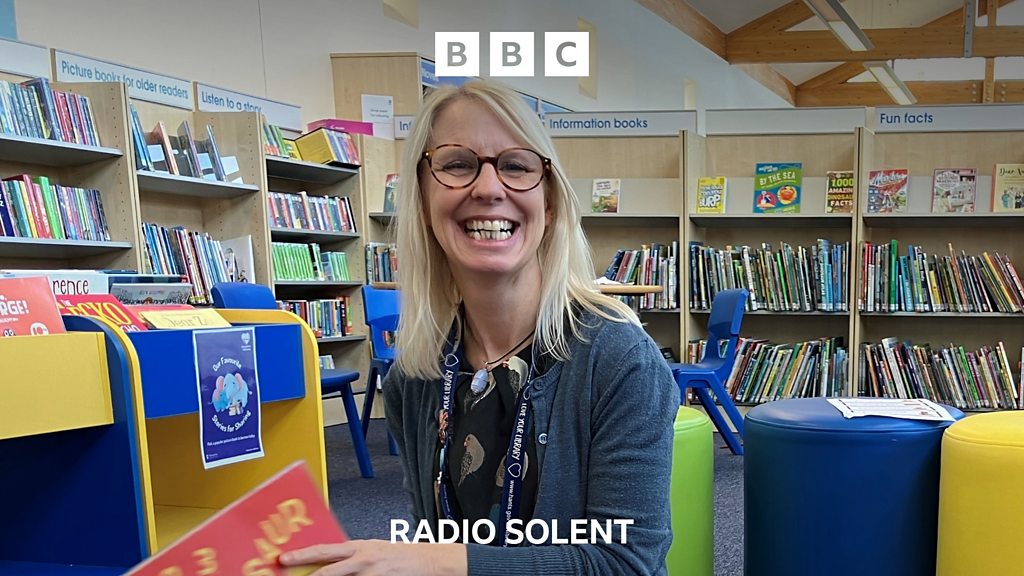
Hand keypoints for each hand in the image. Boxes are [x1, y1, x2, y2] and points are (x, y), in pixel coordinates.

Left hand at [278, 540, 466, 575]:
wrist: (428, 561)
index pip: (325, 549)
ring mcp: (370, 573)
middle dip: (305, 570)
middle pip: (327, 566)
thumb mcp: (373, 550)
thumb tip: (328, 562)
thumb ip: (352, 556)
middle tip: (287, 568)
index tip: (285, 558)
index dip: (303, 554)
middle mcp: (363, 558)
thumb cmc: (400, 556)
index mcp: (359, 546)